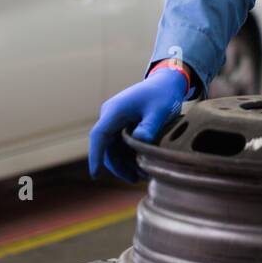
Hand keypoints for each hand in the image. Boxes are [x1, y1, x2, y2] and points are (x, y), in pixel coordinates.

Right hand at [88, 65, 188, 181]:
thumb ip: (149, 127)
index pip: (99, 135)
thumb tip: (139, 142)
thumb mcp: (159, 111)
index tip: (95, 175)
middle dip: (118, 166)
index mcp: (114, 111)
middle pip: (106, 147)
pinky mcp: (122, 125)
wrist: (166, 82)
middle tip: (136, 179)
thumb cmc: (162, 94)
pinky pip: (120, 144)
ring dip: (124, 163)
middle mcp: (110, 116)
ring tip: (142, 175)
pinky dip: (129, 156)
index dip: (95, 156)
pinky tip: (142, 165)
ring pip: (113, 148)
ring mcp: (115, 120)